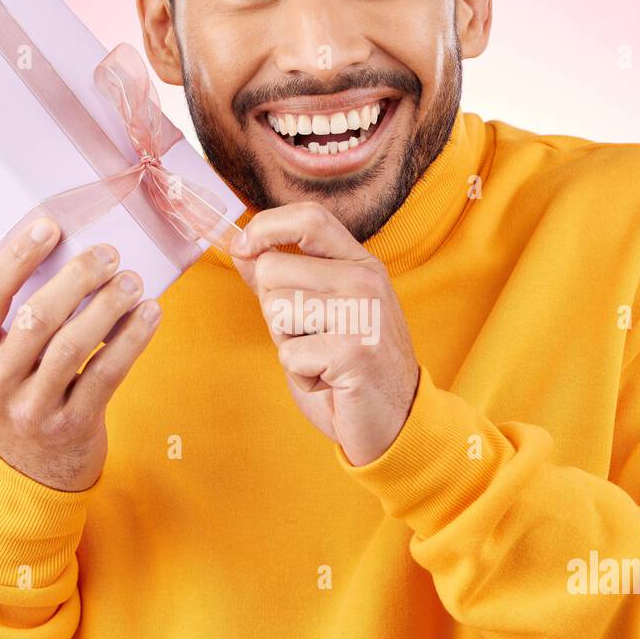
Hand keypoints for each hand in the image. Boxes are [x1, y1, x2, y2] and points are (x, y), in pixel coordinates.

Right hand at [0, 218, 161, 490]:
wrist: (29, 471)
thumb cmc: (19, 392)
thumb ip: (15, 316)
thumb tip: (67, 248)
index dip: (17, 256)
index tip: (49, 225)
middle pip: (37, 318)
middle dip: (77, 278)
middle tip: (108, 253)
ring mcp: (32, 409)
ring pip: (73, 346)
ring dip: (109, 306)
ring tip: (133, 281)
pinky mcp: (72, 426)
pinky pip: (106, 375)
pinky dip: (131, 340)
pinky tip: (150, 314)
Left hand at [230, 202, 418, 464]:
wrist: (397, 420)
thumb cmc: (351, 367)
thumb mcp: (321, 313)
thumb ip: (285, 281)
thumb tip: (242, 249)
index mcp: (360, 264)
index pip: (309, 218)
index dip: (266, 226)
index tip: (242, 246)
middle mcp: (365, 281)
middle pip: (272, 268)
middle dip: (272, 309)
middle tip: (308, 337)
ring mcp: (361, 314)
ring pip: (276, 310)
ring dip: (287, 344)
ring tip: (321, 359)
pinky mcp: (352, 352)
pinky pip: (289, 353)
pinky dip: (300, 374)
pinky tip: (329, 380)